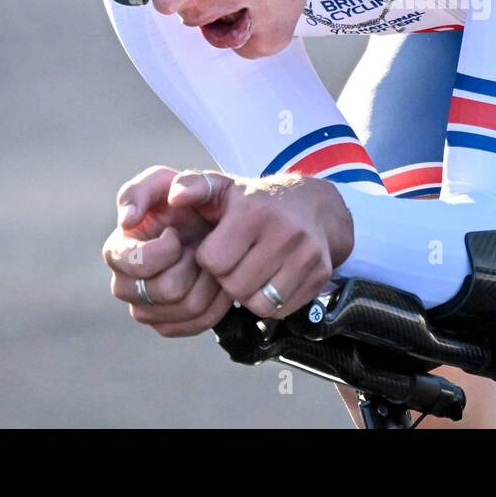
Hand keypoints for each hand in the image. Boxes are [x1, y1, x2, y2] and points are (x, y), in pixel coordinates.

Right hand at [102, 165, 233, 336]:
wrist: (214, 227)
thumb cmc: (183, 202)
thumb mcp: (162, 182)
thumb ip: (139, 190)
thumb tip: (127, 221)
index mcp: (117, 253)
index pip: (138, 264)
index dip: (166, 250)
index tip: (177, 232)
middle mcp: (125, 286)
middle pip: (165, 290)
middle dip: (192, 264)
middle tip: (197, 246)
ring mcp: (145, 310)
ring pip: (186, 308)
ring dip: (208, 280)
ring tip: (209, 261)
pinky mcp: (168, 325)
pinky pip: (199, 322)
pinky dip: (217, 300)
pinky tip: (216, 280)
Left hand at [168, 171, 354, 318]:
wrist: (312, 206)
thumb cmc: (257, 202)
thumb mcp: (223, 187)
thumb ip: (192, 186)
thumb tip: (174, 197)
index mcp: (254, 212)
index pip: (213, 262)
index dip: (209, 260)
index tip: (218, 247)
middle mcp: (285, 232)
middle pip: (236, 287)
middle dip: (229, 280)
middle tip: (236, 262)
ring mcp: (307, 255)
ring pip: (259, 304)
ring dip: (249, 295)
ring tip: (252, 272)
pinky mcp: (321, 274)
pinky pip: (281, 310)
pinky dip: (271, 302)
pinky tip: (271, 280)